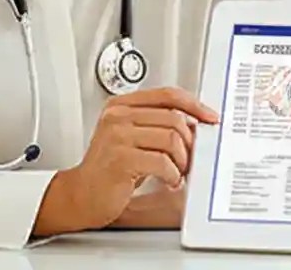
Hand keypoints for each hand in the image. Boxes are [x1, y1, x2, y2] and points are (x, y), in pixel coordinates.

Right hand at [68, 87, 217, 228]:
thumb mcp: (130, 138)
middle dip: (189, 143)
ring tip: (177, 172)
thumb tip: (192, 125)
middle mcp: (117, 117)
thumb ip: (154, 124)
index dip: (194, 104)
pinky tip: (168, 180)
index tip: (209, 117)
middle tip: (188, 159)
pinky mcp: (121, 159)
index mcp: (120, 106)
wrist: (81, 196)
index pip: (167, 95)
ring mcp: (117, 136)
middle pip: (174, 118)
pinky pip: (163, 162)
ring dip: (182, 161)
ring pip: (172, 139)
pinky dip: (173, 175)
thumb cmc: (108, 169)